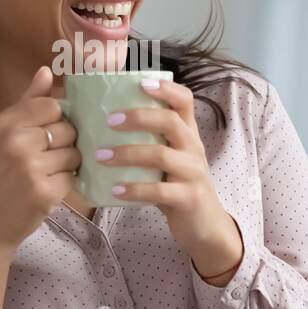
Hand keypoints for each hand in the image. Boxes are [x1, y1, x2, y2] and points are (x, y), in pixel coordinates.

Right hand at [0, 66, 80, 258]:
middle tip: (45, 159)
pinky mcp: (44, 192)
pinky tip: (47, 189)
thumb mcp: (2, 136)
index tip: (48, 133)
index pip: (52, 106)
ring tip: (46, 174)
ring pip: (74, 153)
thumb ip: (27, 103)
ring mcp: (30, 168)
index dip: (57, 119)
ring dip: (67, 165)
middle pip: (67, 128)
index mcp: (3, 123)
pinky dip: (65, 185)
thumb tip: (47, 71)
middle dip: (64, 144)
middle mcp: (15, 142)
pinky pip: (73, 177)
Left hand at [96, 78, 243, 280]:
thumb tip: (102, 126)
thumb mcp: (170, 159)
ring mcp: (193, 173)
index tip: (141, 82)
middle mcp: (194, 148)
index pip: (185, 101)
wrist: (207, 226)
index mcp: (188, 134)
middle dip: (138, 117)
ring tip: (100, 156)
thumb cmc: (178, 186)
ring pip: (161, 155)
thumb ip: (149, 142)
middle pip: (171, 121)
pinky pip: (159, 191)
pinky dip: (134, 189)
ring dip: (127, 153)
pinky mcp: (188, 198)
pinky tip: (115, 189)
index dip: (166, 89)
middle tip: (109, 120)